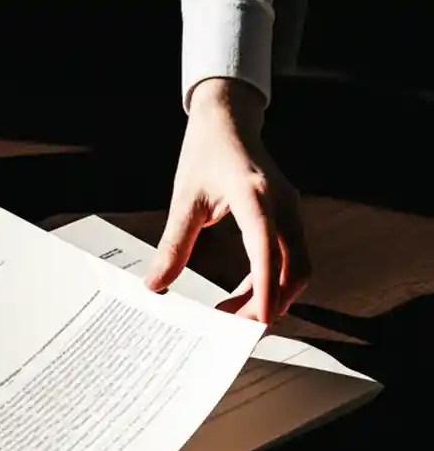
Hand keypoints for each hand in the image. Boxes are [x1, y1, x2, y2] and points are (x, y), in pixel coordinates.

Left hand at [147, 78, 309, 322]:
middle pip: (295, 266)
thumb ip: (172, 244)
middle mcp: (282, 204)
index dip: (265, 288)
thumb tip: (155, 285)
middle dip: (273, 303)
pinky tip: (241, 294)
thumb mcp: (183, 200)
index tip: (258, 321)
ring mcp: (290, 210)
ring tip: (233, 315)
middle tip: (238, 330)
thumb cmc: (204, 153)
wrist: (229, 120)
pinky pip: (288, 257)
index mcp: (255, 196)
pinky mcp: (288, 216)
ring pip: (296, 266)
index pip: (267, 250)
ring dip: (271, 295)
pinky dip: (269, 280)